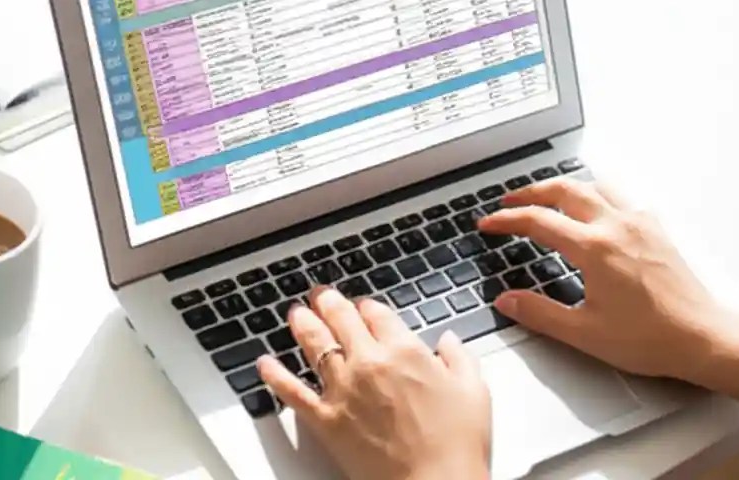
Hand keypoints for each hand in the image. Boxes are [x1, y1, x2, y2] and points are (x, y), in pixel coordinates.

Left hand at [257, 287, 490, 479]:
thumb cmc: (456, 444)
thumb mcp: (474, 391)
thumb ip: (459, 358)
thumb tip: (447, 342)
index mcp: (405, 350)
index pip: (378, 314)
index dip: (369, 307)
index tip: (365, 306)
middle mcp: (369, 363)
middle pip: (341, 319)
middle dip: (329, 302)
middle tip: (321, 295)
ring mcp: (343, 390)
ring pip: (315, 344)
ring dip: (303, 324)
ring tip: (296, 313)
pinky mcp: (326, 420)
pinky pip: (292, 392)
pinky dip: (275, 375)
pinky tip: (264, 364)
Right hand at [478, 177, 731, 382]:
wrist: (702, 337)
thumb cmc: (651, 338)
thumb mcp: (584, 333)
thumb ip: (540, 313)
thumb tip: (508, 300)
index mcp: (595, 249)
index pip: (538, 221)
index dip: (507, 219)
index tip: (490, 223)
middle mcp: (618, 226)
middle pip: (566, 189)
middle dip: (532, 191)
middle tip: (510, 200)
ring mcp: (641, 223)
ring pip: (596, 185)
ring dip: (567, 186)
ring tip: (549, 195)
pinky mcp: (657, 230)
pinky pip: (622, 197)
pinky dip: (599, 194)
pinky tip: (597, 210)